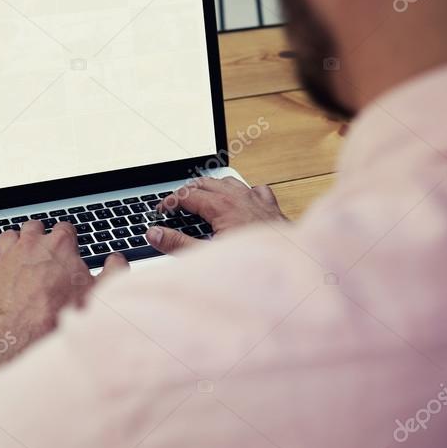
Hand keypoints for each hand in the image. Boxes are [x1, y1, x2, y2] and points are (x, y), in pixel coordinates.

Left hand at [0, 220, 128, 390]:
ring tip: (21, 254)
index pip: (64, 228)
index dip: (67, 238)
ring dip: (16, 242)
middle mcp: (32, 245)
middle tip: (44, 251)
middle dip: (40, 236)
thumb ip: (114, 271)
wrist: (27, 338)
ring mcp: (8, 257)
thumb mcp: (100, 293)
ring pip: (9, 235)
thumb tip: (117, 260)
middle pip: (34, 227)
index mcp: (60, 246)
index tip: (68, 246)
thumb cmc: (61, 317)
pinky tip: (0, 261)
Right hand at [147, 177, 286, 253]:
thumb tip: (155, 234)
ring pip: (228, 182)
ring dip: (213, 187)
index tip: (160, 210)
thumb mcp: (207, 255)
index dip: (169, 201)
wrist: (291, 265)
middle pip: (205, 183)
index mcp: (221, 206)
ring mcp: (256, 199)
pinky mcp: (270, 206)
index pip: (186, 195)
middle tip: (175, 204)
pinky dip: (243, 192)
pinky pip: (254, 189)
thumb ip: (178, 244)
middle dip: (187, 191)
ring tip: (201, 198)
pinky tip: (240, 201)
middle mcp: (239, 197)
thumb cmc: (252, 263)